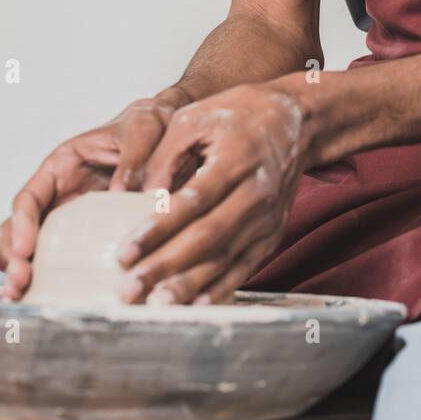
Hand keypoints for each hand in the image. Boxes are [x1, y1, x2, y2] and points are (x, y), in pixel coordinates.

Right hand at [0, 85, 192, 299]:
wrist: (174, 134)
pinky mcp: (92, 239)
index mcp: (62, 166)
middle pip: (21, 231)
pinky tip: (55, 301)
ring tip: (24, 297)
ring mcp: (74, 220)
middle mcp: (62, 196)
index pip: (29, 198)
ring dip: (27, 275)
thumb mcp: (144, 128)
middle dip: (14, 258)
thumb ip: (134, 157)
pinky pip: (69, 262)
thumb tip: (121, 193)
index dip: (21, 224)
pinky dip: (58, 281)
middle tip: (19, 283)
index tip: (25, 248)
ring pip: (37, 251)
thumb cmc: (152, 125)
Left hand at [114, 77, 307, 305]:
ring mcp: (268, 217)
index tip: (124, 252)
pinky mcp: (272, 233)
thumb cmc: (240, 114)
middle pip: (208, 237)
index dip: (157, 229)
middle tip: (129, 289)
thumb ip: (163, 156)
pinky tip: (195, 304)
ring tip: (155, 304)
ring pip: (226, 258)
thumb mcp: (195, 117)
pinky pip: (245, 266)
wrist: (296, 121)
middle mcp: (256, 192)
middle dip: (166, 267)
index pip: (192, 201)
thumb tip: (136, 198)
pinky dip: (221, 288)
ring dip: (189, 285)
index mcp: (235, 159)